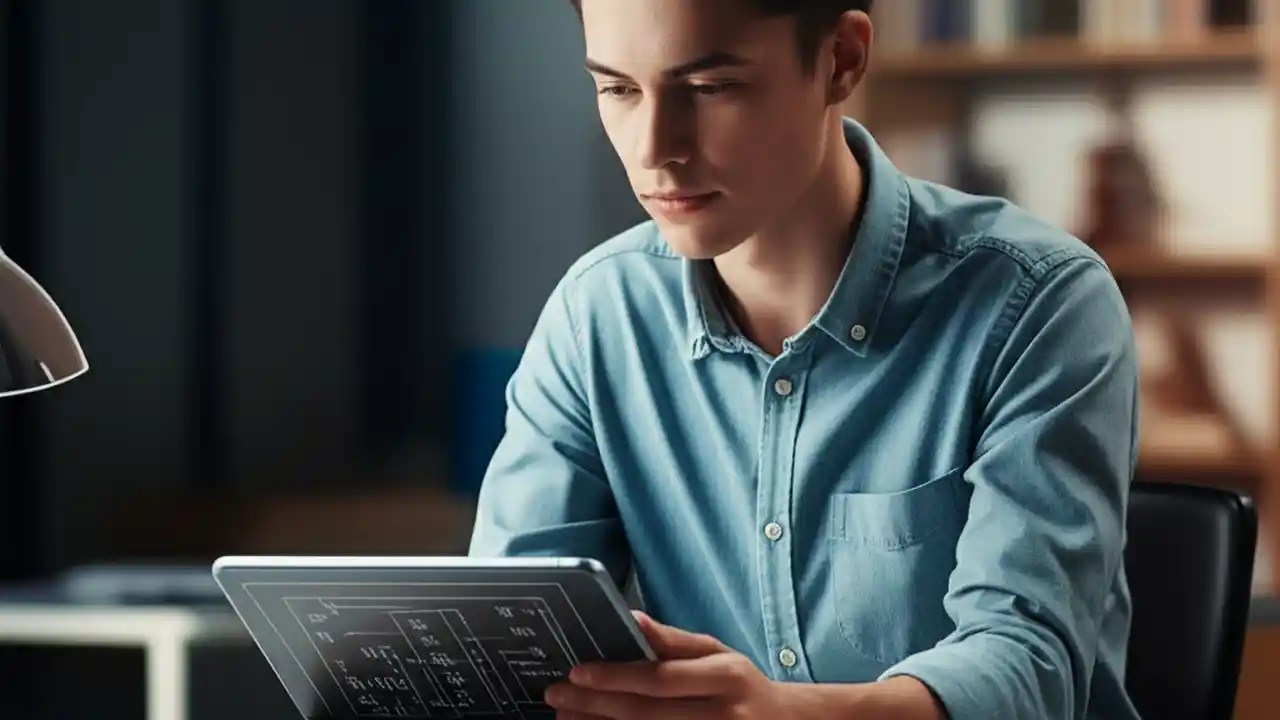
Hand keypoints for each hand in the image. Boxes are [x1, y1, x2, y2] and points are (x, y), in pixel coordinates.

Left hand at [544, 610, 801, 719]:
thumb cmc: (740, 686)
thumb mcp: (718, 653)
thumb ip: (673, 640)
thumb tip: (630, 617)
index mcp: (725, 677)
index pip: (662, 678)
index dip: (617, 676)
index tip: (577, 671)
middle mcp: (721, 716)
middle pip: (647, 715)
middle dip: (595, 705)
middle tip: (556, 696)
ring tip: (566, 717)